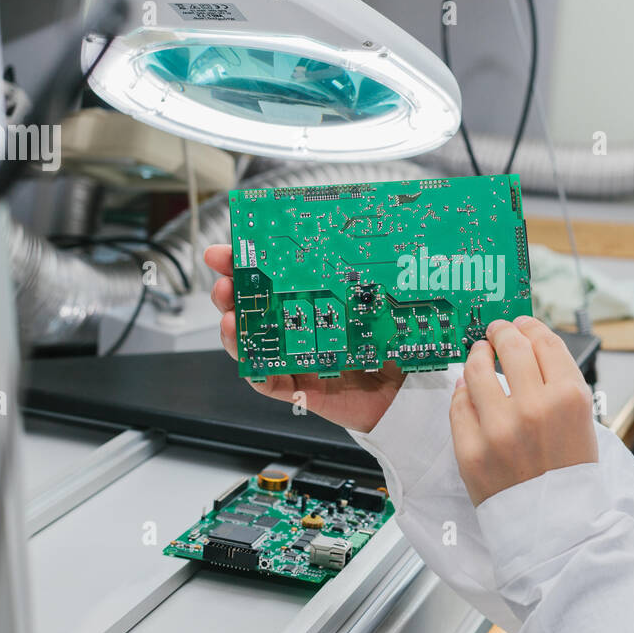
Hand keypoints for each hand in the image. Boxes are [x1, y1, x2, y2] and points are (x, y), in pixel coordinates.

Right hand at [204, 244, 406, 432]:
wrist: (409, 389)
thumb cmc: (394, 341)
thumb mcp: (379, 300)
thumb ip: (363, 278)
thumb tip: (353, 242)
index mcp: (315, 301)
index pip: (274, 278)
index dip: (247, 263)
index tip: (229, 250)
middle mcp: (300, 328)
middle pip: (254, 308)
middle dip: (232, 291)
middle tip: (224, 280)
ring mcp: (296, 358)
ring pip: (253, 343)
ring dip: (235, 329)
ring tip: (230, 317)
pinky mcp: (300, 389)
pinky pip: (269, 381)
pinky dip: (253, 368)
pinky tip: (245, 351)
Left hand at [450, 316, 597, 505]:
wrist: (557, 528)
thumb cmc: (571, 476)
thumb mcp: (584, 421)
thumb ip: (558, 383)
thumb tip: (529, 347)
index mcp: (570, 398)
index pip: (544, 342)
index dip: (530, 326)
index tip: (522, 323)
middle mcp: (534, 408)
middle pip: (511, 345)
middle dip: (502, 332)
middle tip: (496, 332)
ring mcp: (499, 429)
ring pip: (477, 370)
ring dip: (477, 356)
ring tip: (478, 355)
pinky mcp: (471, 450)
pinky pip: (458, 404)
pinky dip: (463, 393)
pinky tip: (468, 390)